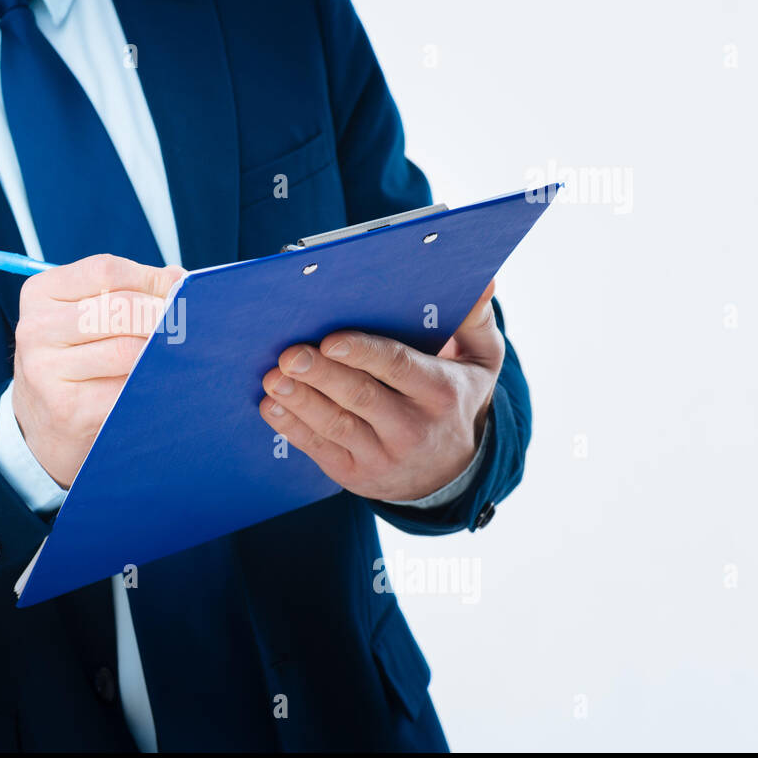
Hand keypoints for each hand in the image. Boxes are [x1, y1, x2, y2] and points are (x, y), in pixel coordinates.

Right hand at [13, 254, 185, 488]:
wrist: (43, 425)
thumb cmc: (74, 360)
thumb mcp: (84, 316)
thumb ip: (126, 291)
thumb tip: (178, 279)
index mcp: (40, 293)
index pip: (106, 271)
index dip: (151, 279)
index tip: (175, 292)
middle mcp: (36, 329)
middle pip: (121, 308)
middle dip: (162, 316)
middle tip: (184, 327)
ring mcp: (47, 371)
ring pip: (128, 350)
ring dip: (160, 352)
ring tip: (175, 354)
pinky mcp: (68, 409)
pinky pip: (127, 390)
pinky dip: (151, 384)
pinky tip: (158, 383)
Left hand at [258, 281, 503, 501]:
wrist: (455, 474)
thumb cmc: (459, 400)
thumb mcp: (481, 362)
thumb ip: (476, 320)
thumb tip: (485, 281)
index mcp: (441, 392)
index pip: (398, 367)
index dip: (363, 353)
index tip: (331, 339)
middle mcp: (413, 428)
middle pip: (361, 397)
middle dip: (322, 374)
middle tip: (290, 354)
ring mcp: (383, 456)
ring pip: (336, 425)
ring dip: (300, 401)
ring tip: (274, 378)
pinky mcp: (357, 475)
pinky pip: (320, 450)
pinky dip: (293, 429)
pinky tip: (273, 407)